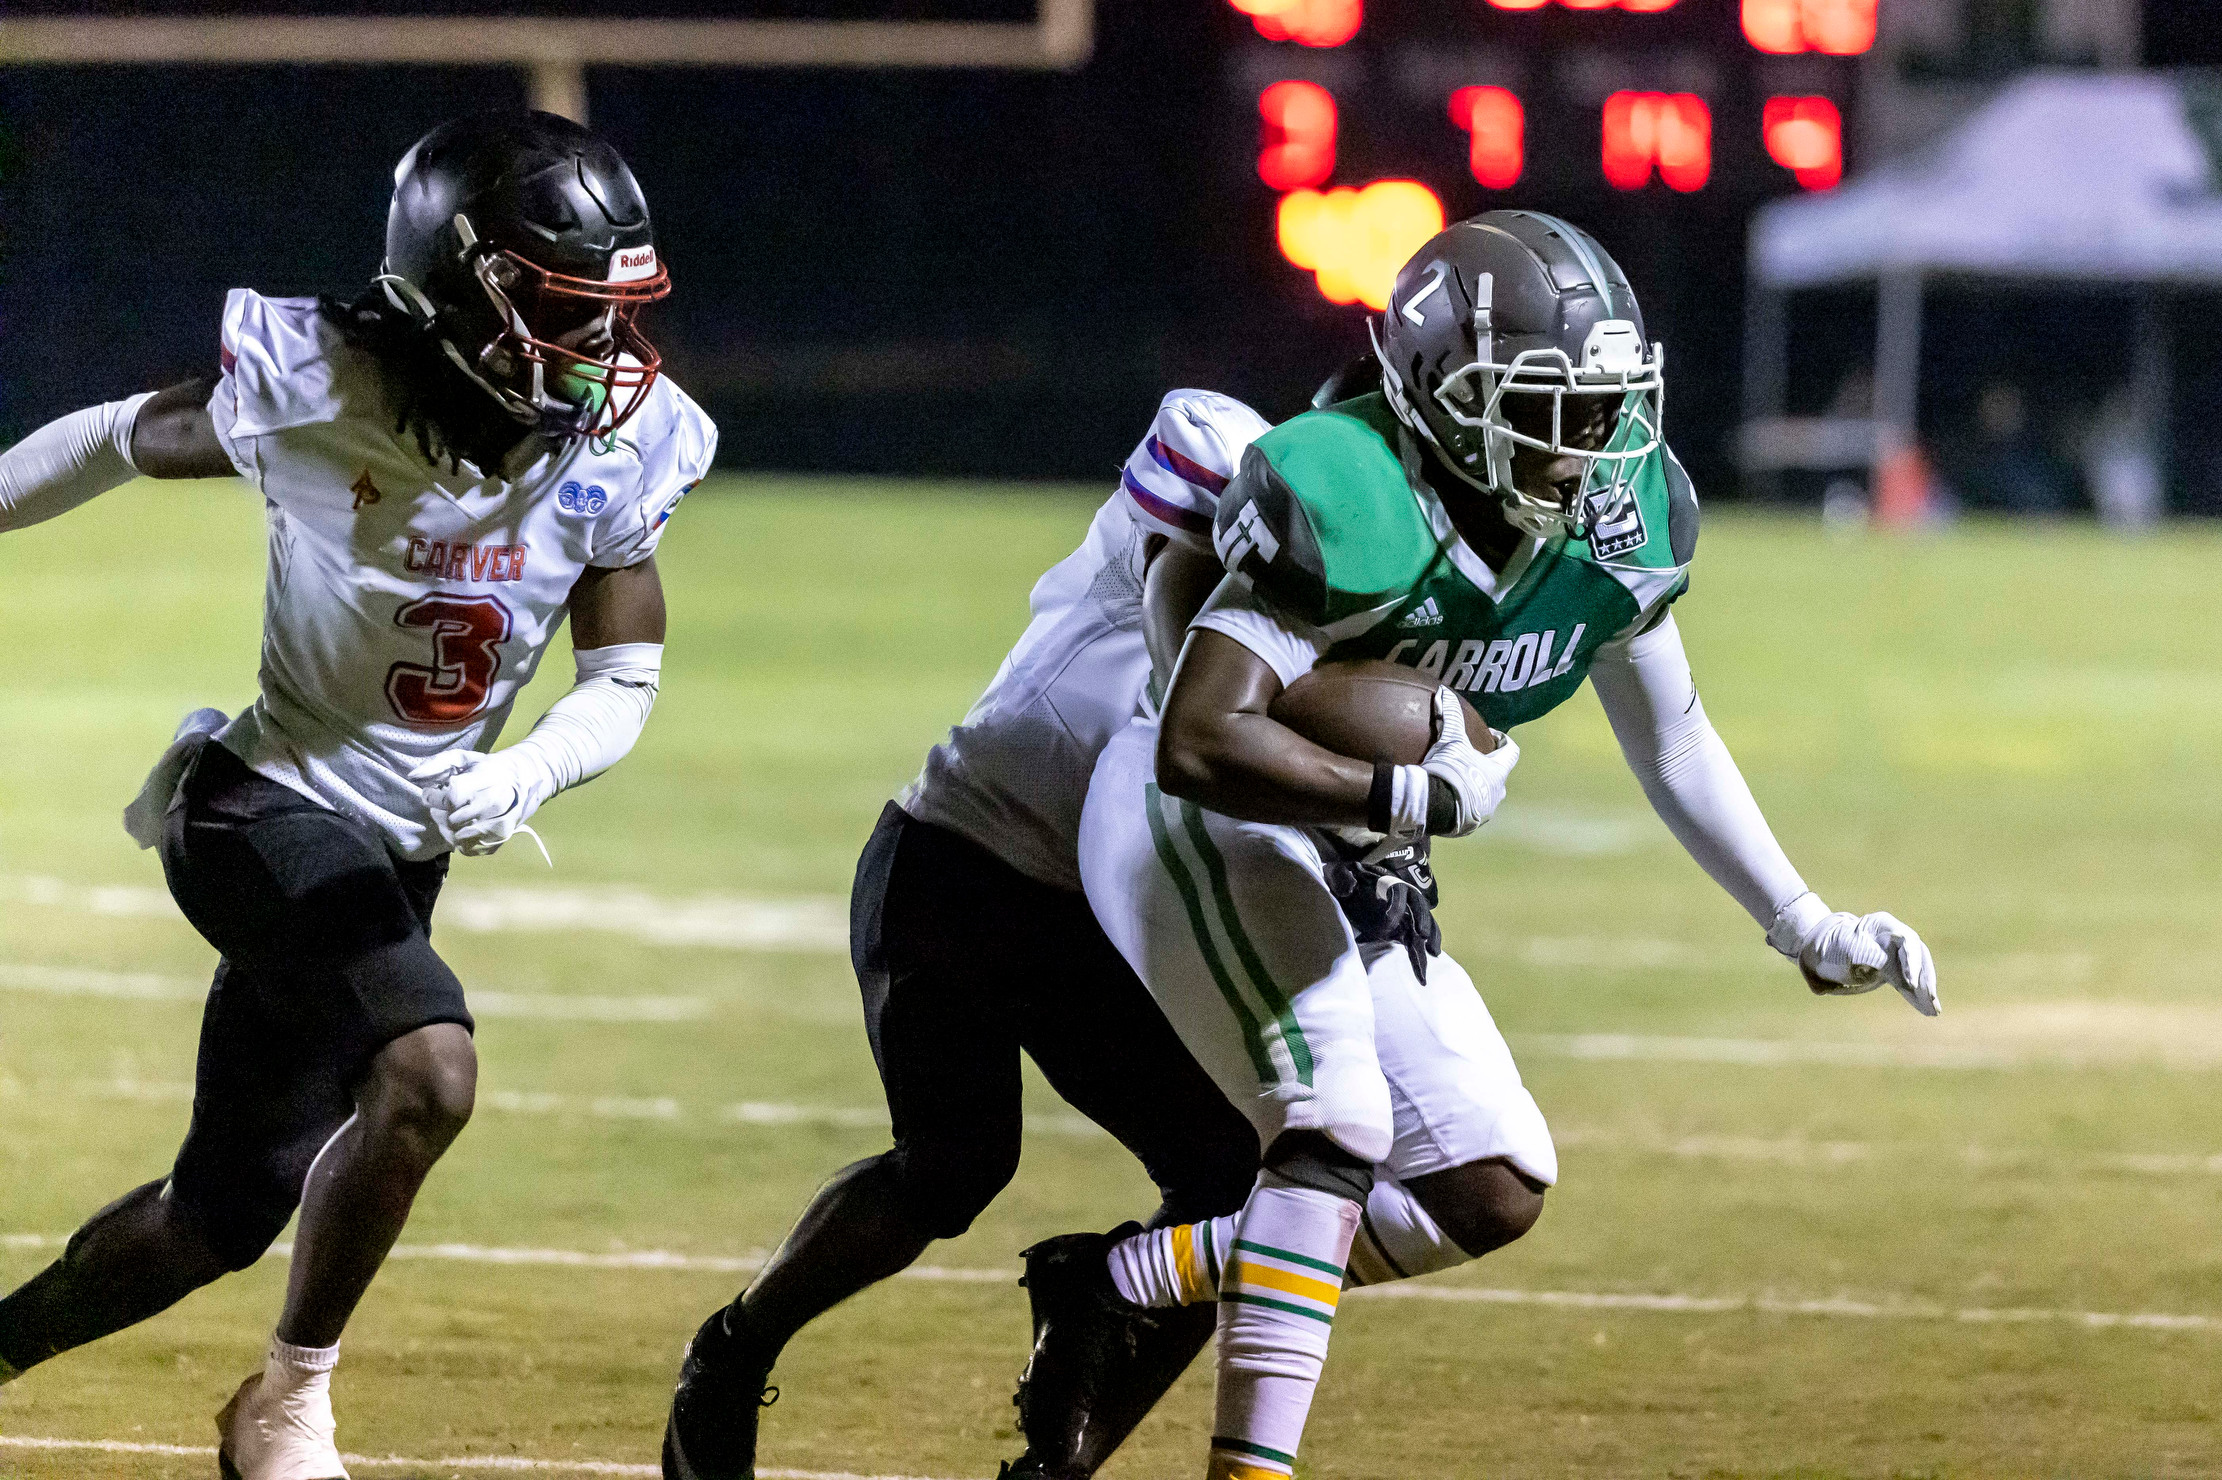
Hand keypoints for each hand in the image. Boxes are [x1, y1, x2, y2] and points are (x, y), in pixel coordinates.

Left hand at [408, 749, 550, 857]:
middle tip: (441, 805)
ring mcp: (500, 825)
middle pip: (453, 819)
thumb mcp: (465, 759)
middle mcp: (496, 805)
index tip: (431, 793)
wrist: (526, 782)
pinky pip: (468, 849)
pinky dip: (458, 841)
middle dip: (440, 813)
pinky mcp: (499, 840)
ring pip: (459, 837)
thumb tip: (412, 776)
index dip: (434, 798)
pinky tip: (460, 828)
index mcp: (487, 782)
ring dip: (447, 828)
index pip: (450, 798)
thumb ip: (438, 764)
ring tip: (449, 816)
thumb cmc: (489, 769)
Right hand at [1421, 687, 1517, 836]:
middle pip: (1499, 777)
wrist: (1436, 807)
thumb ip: (1451, 716)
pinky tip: (1446, 799)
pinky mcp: (1470, 826)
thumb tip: (1444, 691)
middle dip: (1487, 768)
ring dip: (1475, 788)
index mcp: (1498, 772)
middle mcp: (1497, 793)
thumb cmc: (1451, 771)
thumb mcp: (1450, 741)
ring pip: (1485, 797)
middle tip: (1470, 760)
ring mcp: (1485, 812)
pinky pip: (1469, 813)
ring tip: (1456, 781)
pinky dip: (1462, 805)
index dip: (1504, 741)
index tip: (1492, 736)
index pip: (1512, 752)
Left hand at [1770, 894, 1938, 1015]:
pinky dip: (1916, 995)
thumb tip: (1884, 964)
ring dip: (1924, 990)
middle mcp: (1894, 937)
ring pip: (1916, 971)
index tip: (1910, 982)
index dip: (1911, 961)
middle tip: (1929, 998)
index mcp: (1883, 925)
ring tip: (1933, 1009)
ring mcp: (1895, 953)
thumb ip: (1866, 953)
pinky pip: (1908, 983)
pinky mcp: (1893, 970)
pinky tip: (1927, 1009)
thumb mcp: (1846, 947)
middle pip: (1917, 957)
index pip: (1906, 941)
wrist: (1819, 950)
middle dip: (1924, 979)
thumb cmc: (1832, 945)